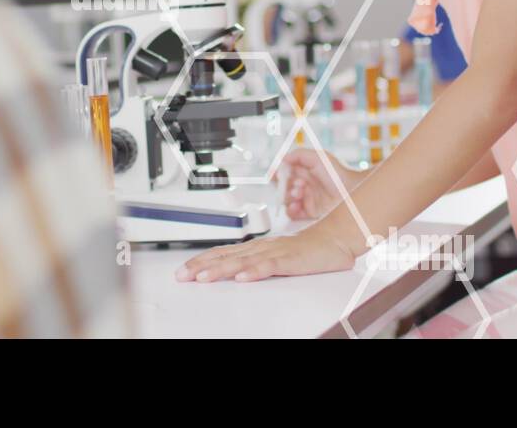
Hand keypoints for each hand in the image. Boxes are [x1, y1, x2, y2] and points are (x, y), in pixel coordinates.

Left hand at [174, 222, 355, 282]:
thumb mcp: (275, 258)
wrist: (334, 240)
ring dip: (221, 269)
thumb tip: (234, 273)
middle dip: (202, 266)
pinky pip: (270, 266)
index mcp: (256, 248)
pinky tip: (241, 277)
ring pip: (243, 261)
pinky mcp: (290, 260)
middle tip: (183, 276)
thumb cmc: (306, 251)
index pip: (223, 253)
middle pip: (226, 256)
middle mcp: (261, 248)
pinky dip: (254, 271)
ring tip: (203, 277)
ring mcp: (274, 252)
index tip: (183, 271)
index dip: (201, 261)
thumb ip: (256, 264)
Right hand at [281, 148, 360, 220]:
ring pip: (286, 200)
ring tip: (299, 194)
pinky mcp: (309, 212)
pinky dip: (291, 210)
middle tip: (296, 184)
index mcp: (305, 170)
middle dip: (285, 185)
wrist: (352, 193)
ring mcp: (306, 199)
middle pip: (283, 186)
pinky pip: (292, 213)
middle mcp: (304, 184)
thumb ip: (299, 154)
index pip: (284, 172)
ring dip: (288, 197)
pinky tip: (297, 206)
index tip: (276, 174)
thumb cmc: (339, 174)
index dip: (278, 173)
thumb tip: (282, 159)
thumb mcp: (319, 157)